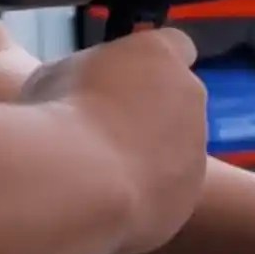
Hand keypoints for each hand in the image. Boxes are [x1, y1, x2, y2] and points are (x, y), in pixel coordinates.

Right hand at [19, 27, 208, 253]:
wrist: (78, 181)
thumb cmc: (62, 112)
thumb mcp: (59, 72)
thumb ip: (89, 75)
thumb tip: (88, 90)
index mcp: (164, 59)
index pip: (176, 46)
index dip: (150, 64)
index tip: (123, 80)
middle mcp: (193, 104)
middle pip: (177, 108)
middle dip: (148, 118)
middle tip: (102, 134)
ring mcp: (194, 159)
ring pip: (176, 158)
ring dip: (149, 162)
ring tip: (101, 177)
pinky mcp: (183, 205)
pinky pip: (164, 200)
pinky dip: (143, 202)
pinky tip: (107, 207)